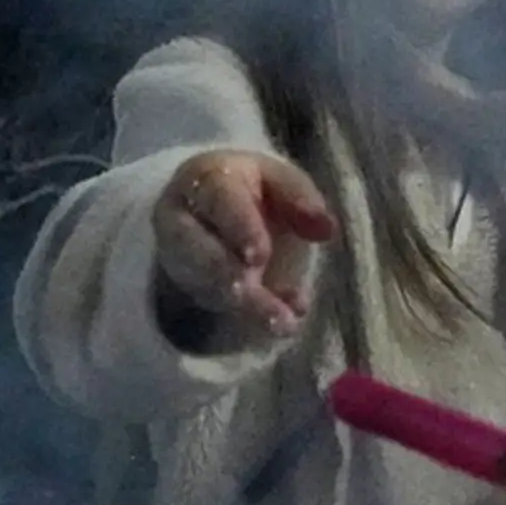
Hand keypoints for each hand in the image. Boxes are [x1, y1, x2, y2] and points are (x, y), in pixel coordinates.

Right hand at [151, 151, 338, 332]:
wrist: (218, 210)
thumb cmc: (254, 190)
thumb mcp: (279, 181)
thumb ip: (300, 197)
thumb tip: (326, 228)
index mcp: (206, 180)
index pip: (218, 200)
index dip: (239, 227)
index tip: (260, 256)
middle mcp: (180, 219)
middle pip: (196, 250)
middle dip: (228, 277)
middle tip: (264, 298)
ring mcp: (179, 259)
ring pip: (202, 286)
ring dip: (244, 308)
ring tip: (283, 321)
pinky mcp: (191, 290)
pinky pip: (213, 308)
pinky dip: (249, 319)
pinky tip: (282, 324)